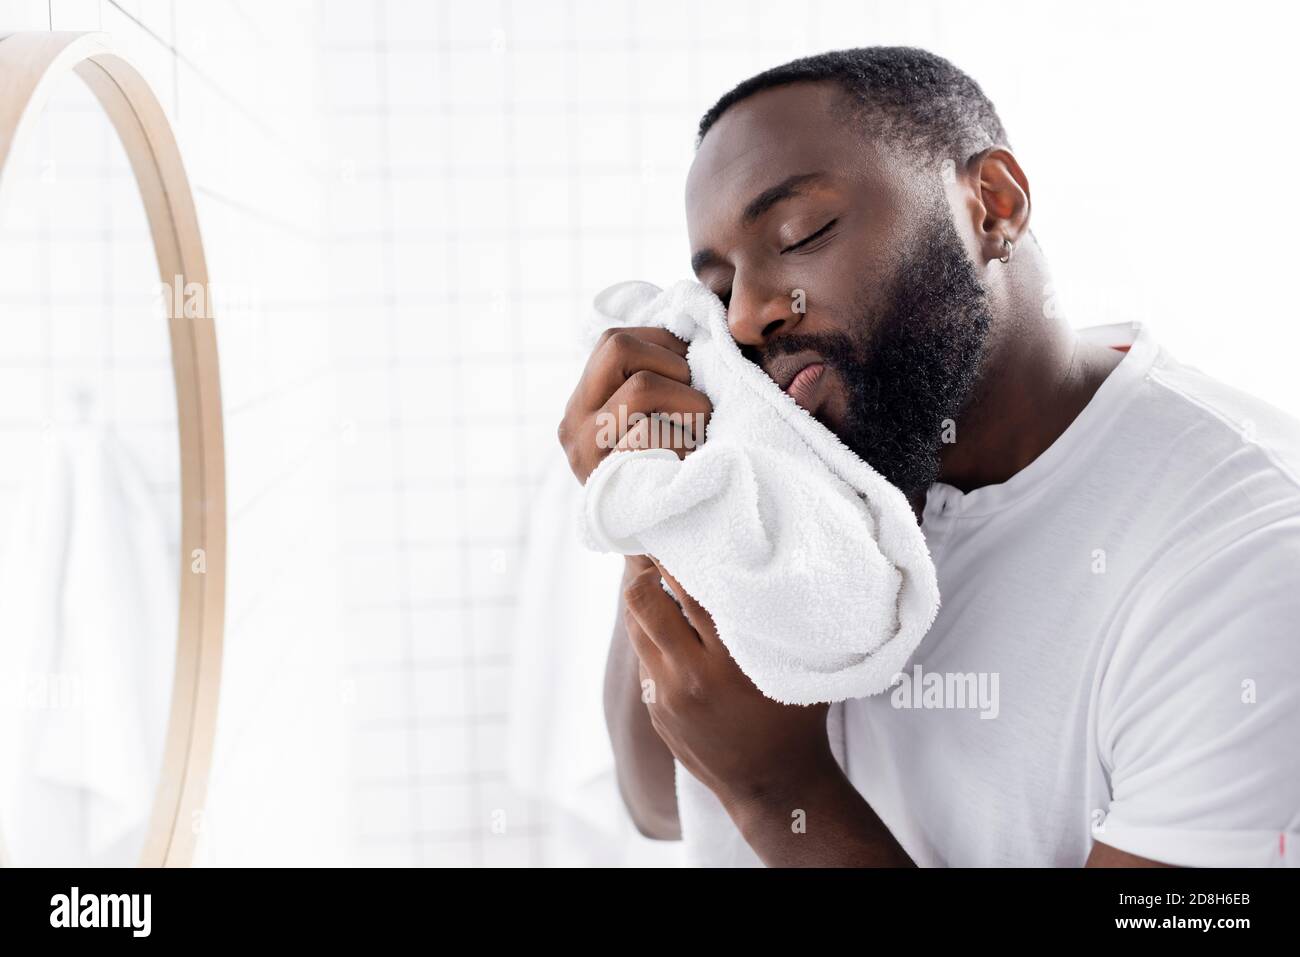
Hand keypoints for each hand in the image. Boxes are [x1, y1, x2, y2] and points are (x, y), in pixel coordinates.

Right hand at [557, 327, 710, 483]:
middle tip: (695, 400)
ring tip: (700, 432)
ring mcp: (587, 451)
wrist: (664, 545)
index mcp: (582, 402)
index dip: (662, 343)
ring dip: (690, 402)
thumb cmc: (668, 473)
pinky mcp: (611, 478)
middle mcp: (573, 423)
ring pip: (644, 387)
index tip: (690, 371)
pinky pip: (654, 433)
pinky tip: (692, 459)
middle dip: (672, 363)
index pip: (614, 340)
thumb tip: (692, 324)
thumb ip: (650, 380)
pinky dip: (686, 439)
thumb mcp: (646, 422)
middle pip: (619, 347)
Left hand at [622, 558, 835, 818]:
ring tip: (659, 581)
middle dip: (645, 571)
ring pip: (634, 628)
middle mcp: (689, 676)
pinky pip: (643, 658)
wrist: (775, 787)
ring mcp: (665, 696)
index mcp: (728, 660)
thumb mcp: (796, 665)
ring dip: (644, 602)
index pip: (687, 588)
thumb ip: (776, 620)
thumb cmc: (797, 718)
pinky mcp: (655, 709)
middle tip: (658, 551)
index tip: (679, 530)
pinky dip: (653, 637)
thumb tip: (758, 562)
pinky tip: (671, 627)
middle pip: (642, 602)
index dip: (677, 554)